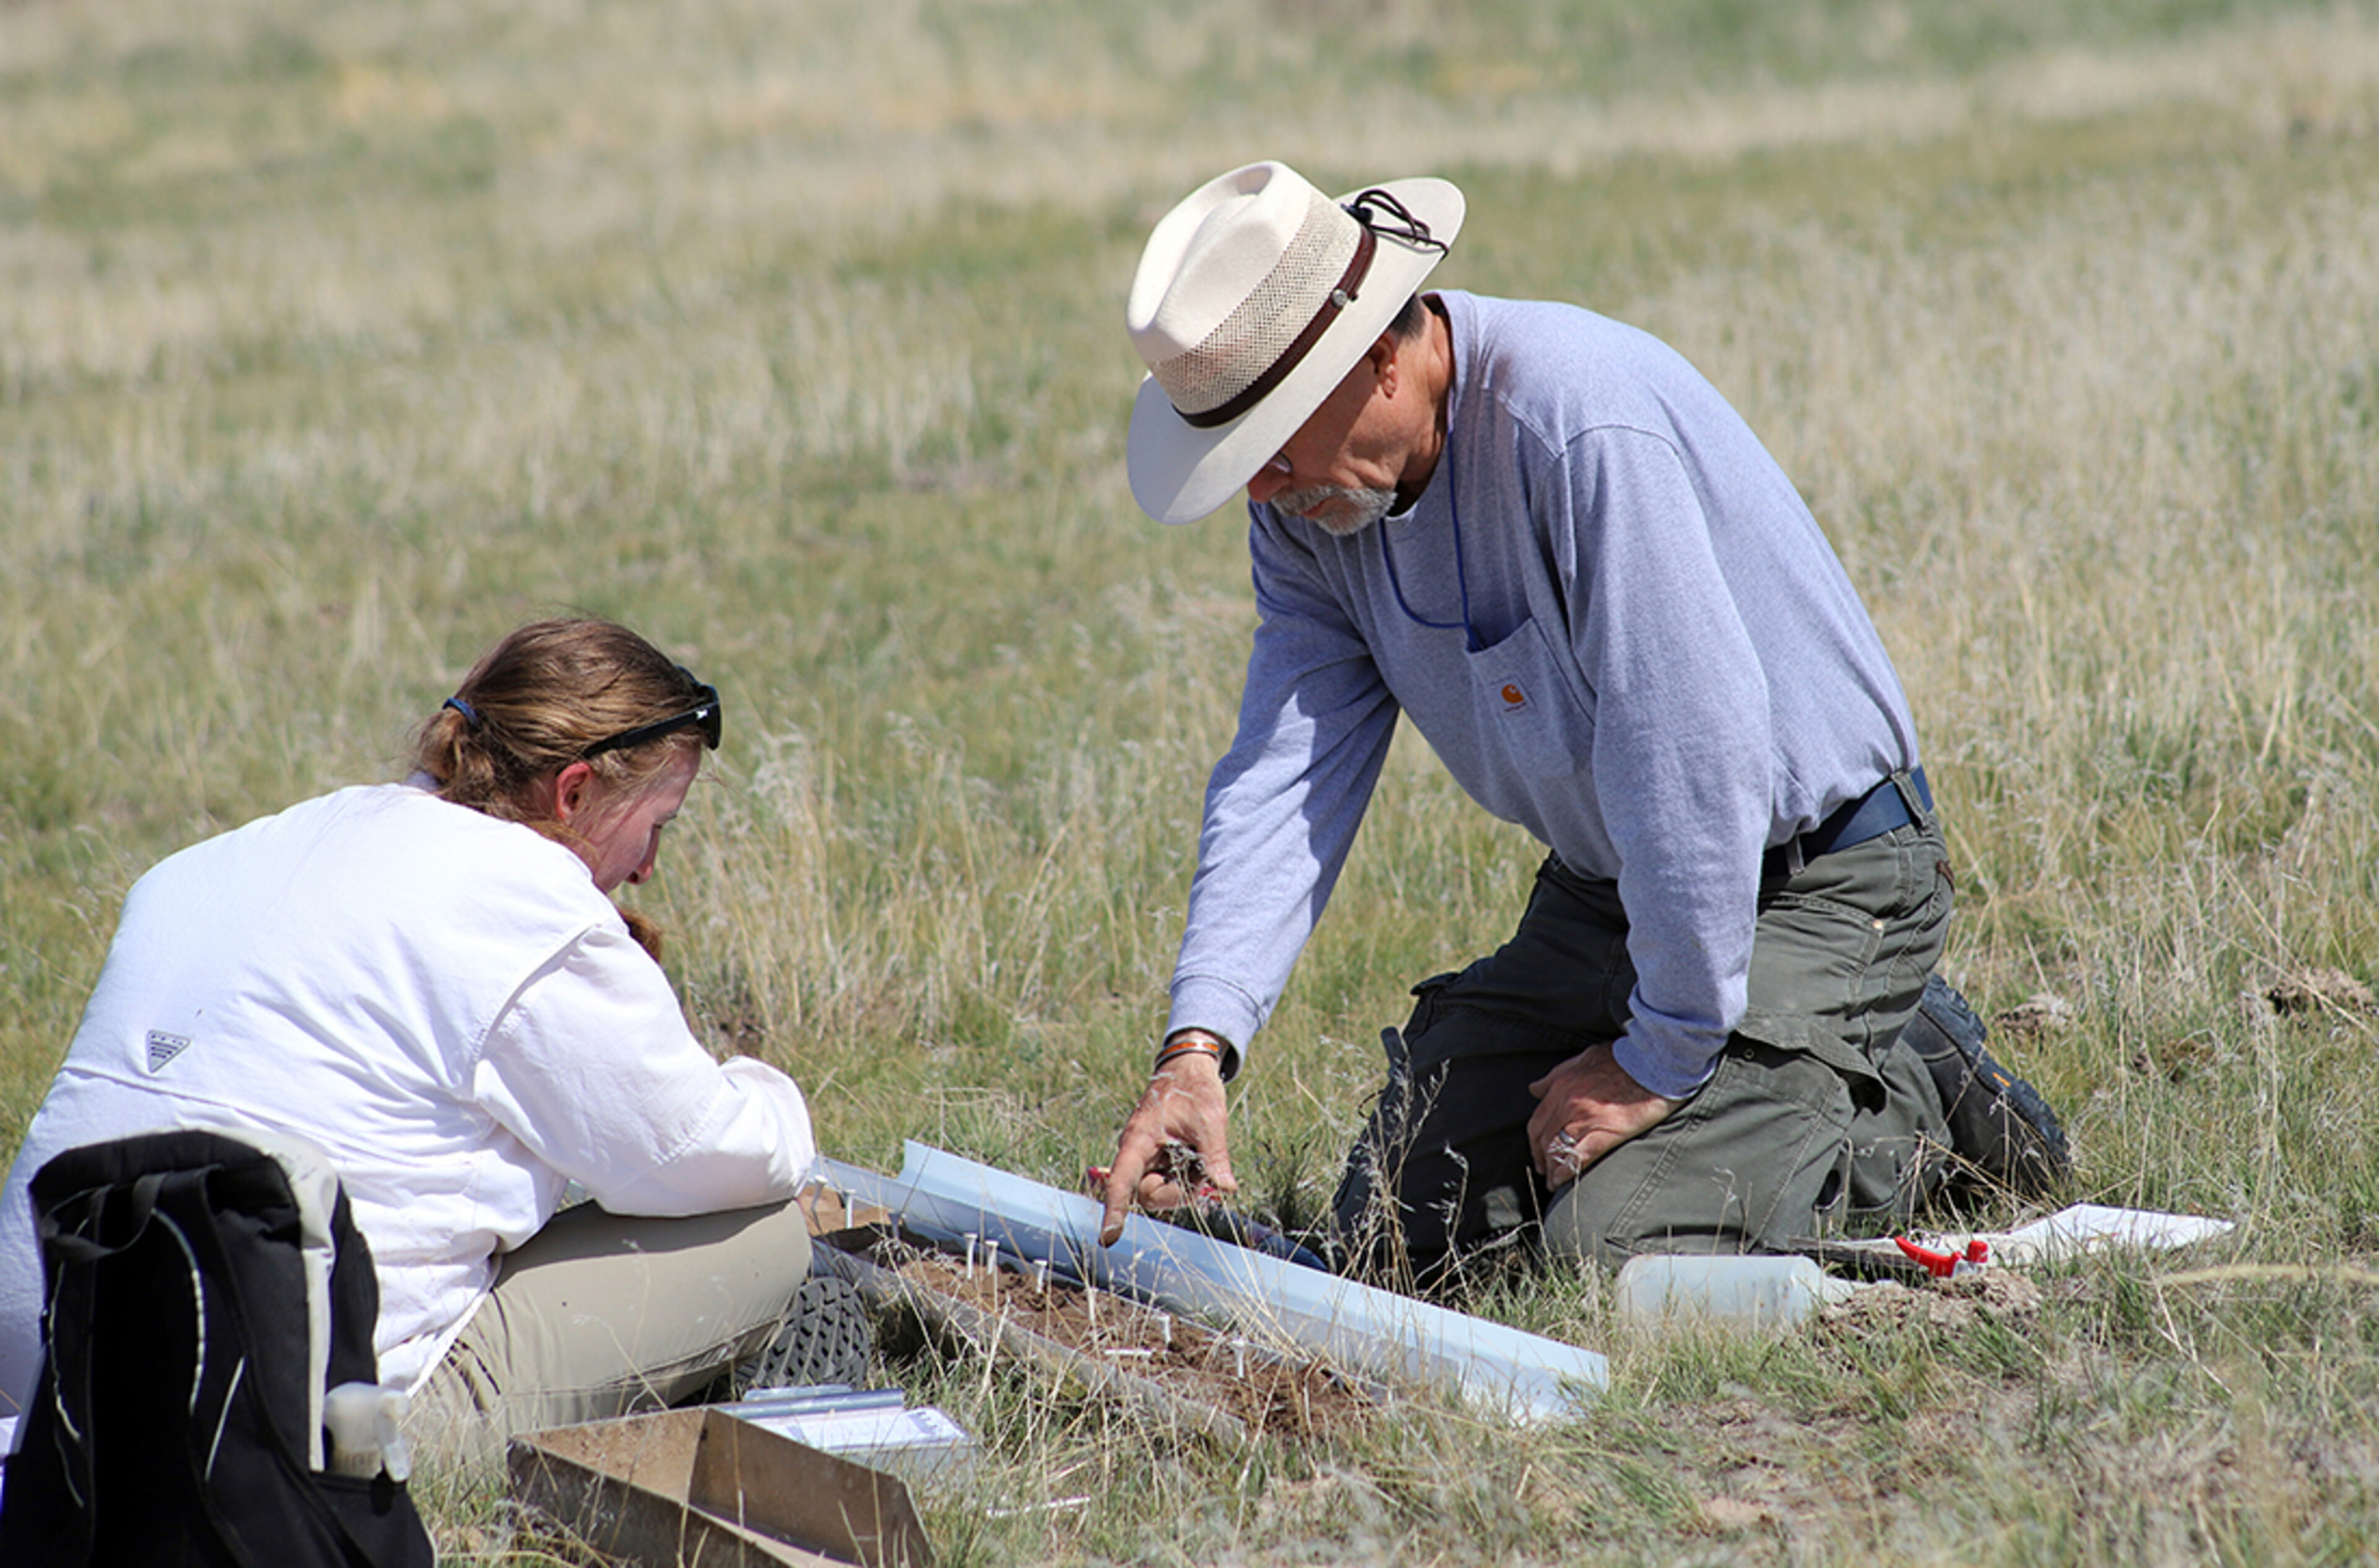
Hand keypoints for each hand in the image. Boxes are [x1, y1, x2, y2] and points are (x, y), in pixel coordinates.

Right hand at [1098, 1043, 1237, 1244]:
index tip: (1108, 1237)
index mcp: (1139, 1140)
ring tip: (1200, 1154)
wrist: (1189, 1069)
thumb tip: (1226, 1188)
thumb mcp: (1210, 1121)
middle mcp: (1138, 1153)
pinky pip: (1170, 1181)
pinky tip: (1197, 1156)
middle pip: (1147, 1195)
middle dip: (1176, 1192)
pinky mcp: (1161, 1159)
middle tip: (1201, 1172)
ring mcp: (1149, 1158)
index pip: (1121, 1182)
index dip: (1115, 1210)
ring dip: (1185, 1183)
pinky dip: (1188, 1176)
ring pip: (1161, 1191)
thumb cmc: (1194, 1089)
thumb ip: (1215, 1157)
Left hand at [1525, 1041, 1681, 1190]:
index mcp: (1562, 1086)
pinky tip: (1564, 1181)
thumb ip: (1556, 1075)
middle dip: (1541, 1156)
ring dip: (1552, 1168)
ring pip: (1558, 1149)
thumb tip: (1535, 1088)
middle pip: (1544, 1138)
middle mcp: (1569, 1104)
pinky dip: (1568, 1171)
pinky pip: (1579, 1157)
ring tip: (1553, 1179)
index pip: (1538, 1120)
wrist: (1653, 1064)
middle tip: (1544, 1168)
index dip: (1534, 1139)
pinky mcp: (1607, 1133)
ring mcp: (1587, 1119)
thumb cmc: (1621, 1059)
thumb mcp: (1583, 1058)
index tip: (1537, 1149)